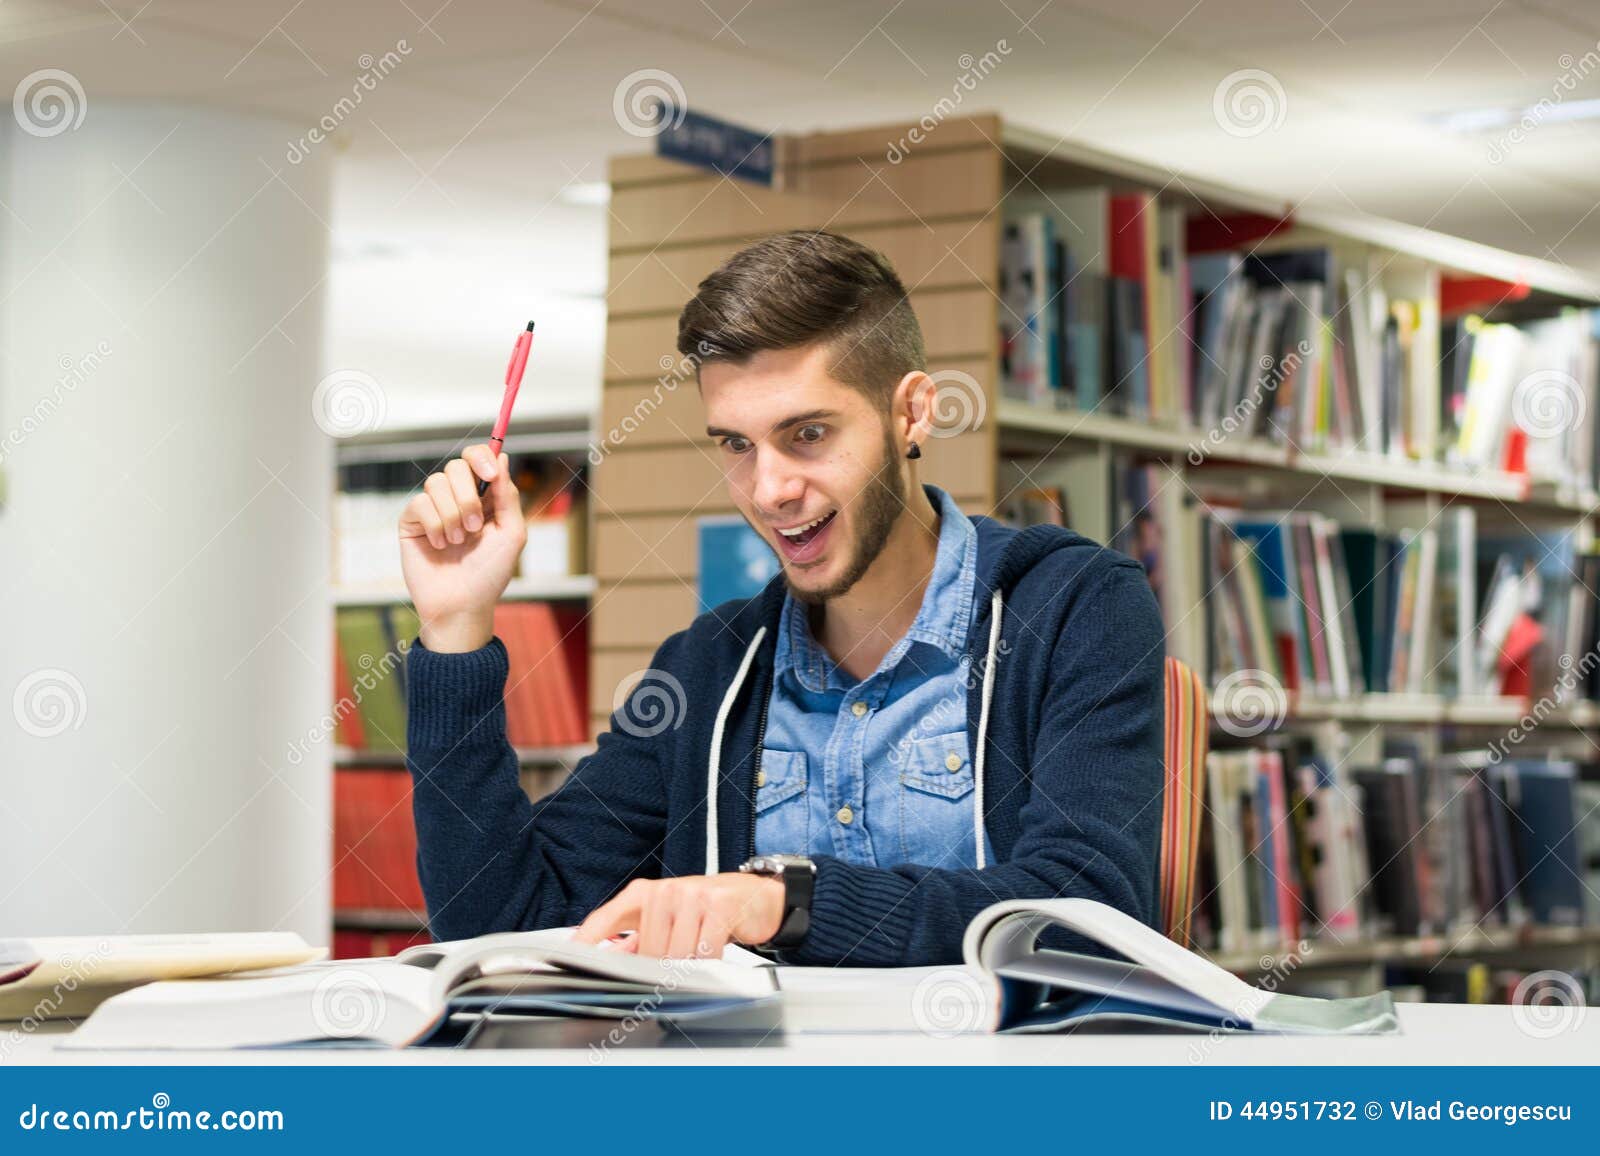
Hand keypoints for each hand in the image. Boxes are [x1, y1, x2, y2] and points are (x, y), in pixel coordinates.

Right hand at [397, 445, 524, 651]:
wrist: (462, 604)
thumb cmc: (490, 573)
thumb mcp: (511, 533)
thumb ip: (508, 495)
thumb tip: (502, 457)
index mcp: (485, 498)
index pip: (478, 459)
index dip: (482, 458)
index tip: (490, 475)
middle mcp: (458, 498)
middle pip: (456, 466)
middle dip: (468, 497)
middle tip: (474, 527)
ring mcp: (433, 509)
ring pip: (436, 483)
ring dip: (452, 515)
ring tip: (458, 542)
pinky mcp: (412, 522)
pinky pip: (419, 503)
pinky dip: (435, 526)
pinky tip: (440, 546)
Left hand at [572, 874, 785, 958]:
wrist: (753, 897)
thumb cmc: (705, 912)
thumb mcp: (668, 923)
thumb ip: (639, 942)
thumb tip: (612, 965)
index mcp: (644, 894)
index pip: (606, 918)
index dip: (585, 939)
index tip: (566, 956)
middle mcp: (664, 891)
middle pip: (648, 952)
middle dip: (662, 967)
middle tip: (681, 960)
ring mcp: (691, 895)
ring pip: (676, 955)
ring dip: (689, 966)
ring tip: (701, 951)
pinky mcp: (718, 906)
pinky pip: (704, 952)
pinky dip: (709, 962)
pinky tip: (715, 950)